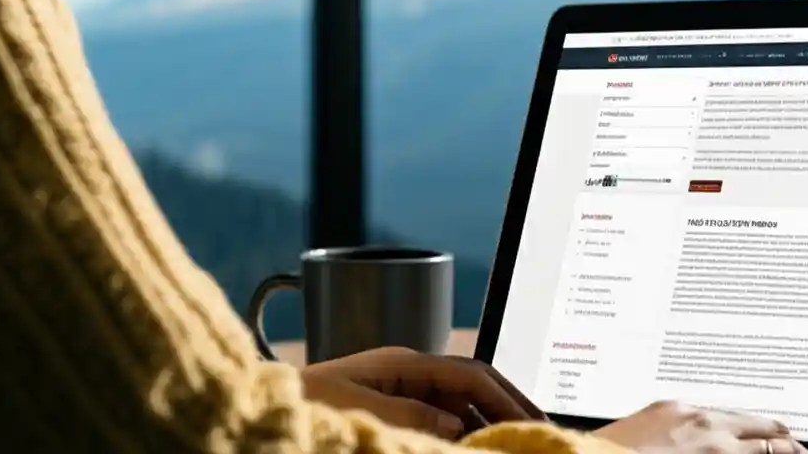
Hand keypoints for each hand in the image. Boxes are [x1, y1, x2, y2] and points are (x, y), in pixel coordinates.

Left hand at [301, 347, 544, 438]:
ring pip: (461, 400)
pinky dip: (466, 429)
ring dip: (490, 419)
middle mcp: (411, 370)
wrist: (267, 407)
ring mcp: (404, 387)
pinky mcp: (396, 404)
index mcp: (405, 361)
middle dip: (508, 404)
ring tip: (518, 439)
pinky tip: (478, 444)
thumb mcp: (358, 407)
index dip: (504, 397)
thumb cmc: (307, 402)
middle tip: (541, 429)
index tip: (530, 420)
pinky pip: (442, 414)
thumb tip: (455, 422)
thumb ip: (409, 413)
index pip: (470, 374)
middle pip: (473, 384)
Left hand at [596, 401, 807, 453]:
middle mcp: (708, 424)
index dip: (798, 453)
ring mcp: (685, 410)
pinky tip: (718, 432)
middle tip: (793, 449)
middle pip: (766, 424)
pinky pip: (704, 409)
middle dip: (785, 438)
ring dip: (753, 428)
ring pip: (736, 413)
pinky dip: (720, 421)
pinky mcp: (663, 405)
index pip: (779, 449)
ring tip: (760, 441)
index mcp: (722, 450)